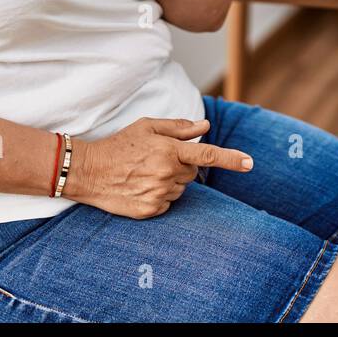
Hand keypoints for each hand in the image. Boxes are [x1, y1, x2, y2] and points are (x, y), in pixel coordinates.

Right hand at [65, 117, 251, 218]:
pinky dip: (160, 195)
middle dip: (182, 166)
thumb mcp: (147, 127)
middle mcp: (167, 173)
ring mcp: (158, 194)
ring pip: (181, 188)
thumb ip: (178, 127)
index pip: (207, 155)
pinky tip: (141, 187)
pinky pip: (168, 203)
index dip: (231, 159)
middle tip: (157, 160)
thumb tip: (205, 126)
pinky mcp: (151, 210)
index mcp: (169, 150)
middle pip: (193, 173)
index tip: (249, 163)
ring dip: (170, 181)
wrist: (88, 171)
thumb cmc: (119, 144)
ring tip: (145, 173)